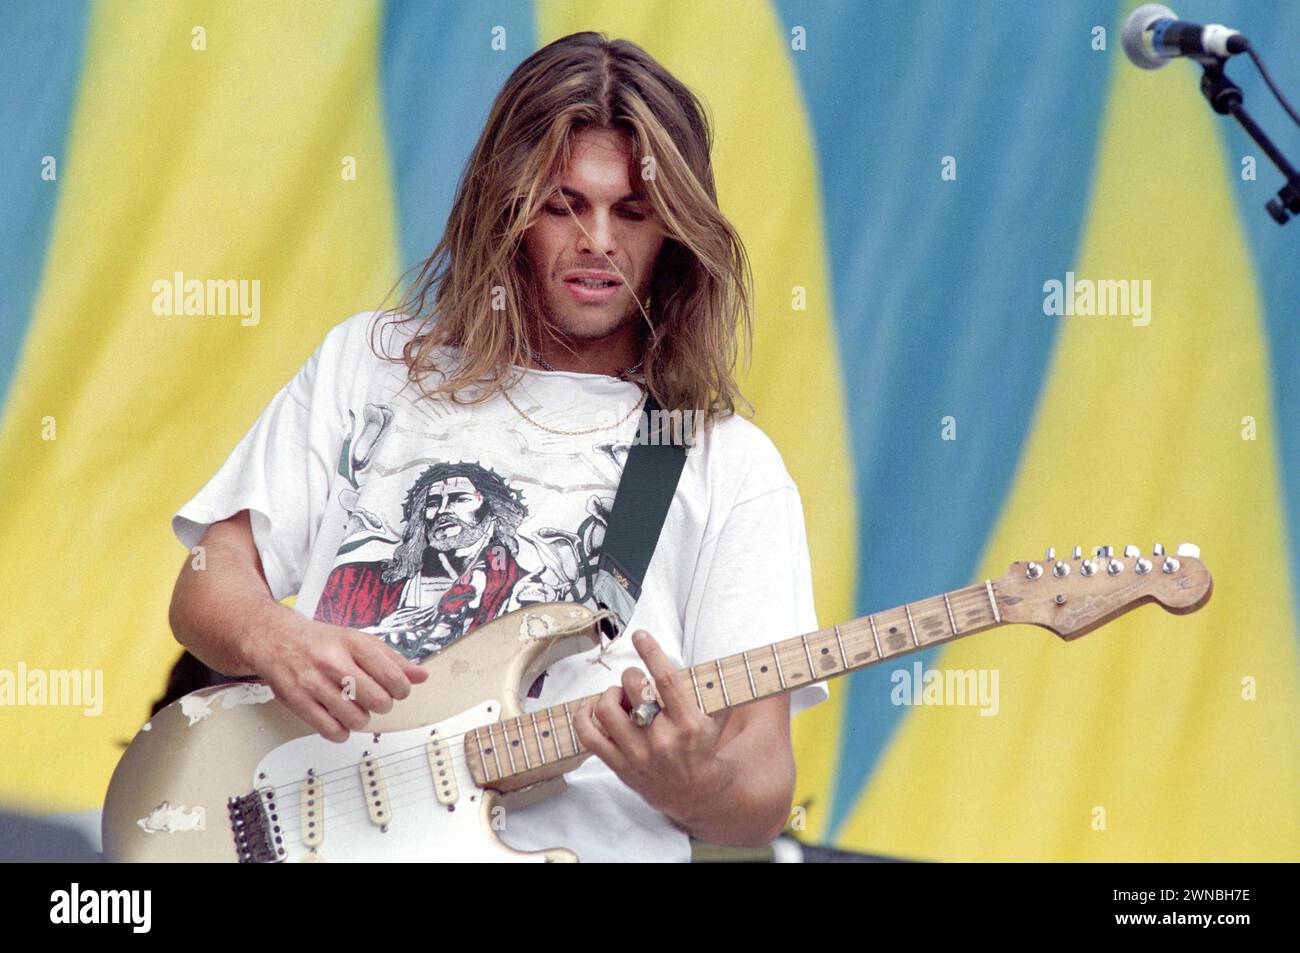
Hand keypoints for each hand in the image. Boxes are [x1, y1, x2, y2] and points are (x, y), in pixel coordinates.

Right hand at [241, 605, 428, 742]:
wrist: (277, 639)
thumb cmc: (322, 642)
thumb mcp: (360, 640)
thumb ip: (392, 659)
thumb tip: (421, 675)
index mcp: (354, 644)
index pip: (393, 677)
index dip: (402, 690)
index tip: (397, 690)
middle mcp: (335, 662)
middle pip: (378, 701)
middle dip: (383, 704)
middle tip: (375, 698)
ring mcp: (315, 683)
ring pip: (357, 719)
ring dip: (361, 718)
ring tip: (355, 706)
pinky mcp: (299, 702)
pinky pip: (331, 730)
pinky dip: (341, 732)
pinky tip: (340, 721)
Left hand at [574, 630, 733, 827]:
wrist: (695, 793)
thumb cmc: (702, 748)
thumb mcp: (714, 719)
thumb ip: (711, 690)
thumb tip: (722, 657)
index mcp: (688, 724)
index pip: (666, 680)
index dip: (651, 652)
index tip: (641, 635)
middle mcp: (662, 739)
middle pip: (634, 689)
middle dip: (632, 676)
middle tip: (636, 681)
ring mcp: (637, 754)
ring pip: (607, 709)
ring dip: (610, 695)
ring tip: (620, 699)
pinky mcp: (618, 765)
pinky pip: (589, 736)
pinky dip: (584, 716)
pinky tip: (591, 707)